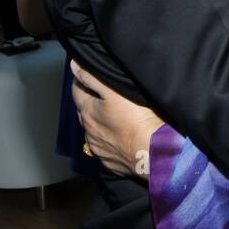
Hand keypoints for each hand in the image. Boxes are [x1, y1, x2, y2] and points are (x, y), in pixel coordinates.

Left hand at [70, 60, 165, 180]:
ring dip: (101, 124)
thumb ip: (92, 77)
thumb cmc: (138, 119)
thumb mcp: (115, 91)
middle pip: (84, 113)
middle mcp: (89, 133)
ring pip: (95, 132)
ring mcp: (100, 150)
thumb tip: (74, 65)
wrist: (154, 153)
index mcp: (87, 113)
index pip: (77, 91)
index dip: (82, 80)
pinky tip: (123, 139)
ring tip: (116, 118)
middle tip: (105, 95)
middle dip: (91, 103)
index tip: (90, 73)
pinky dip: (111, 142)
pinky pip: (107, 149)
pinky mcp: (112, 163)